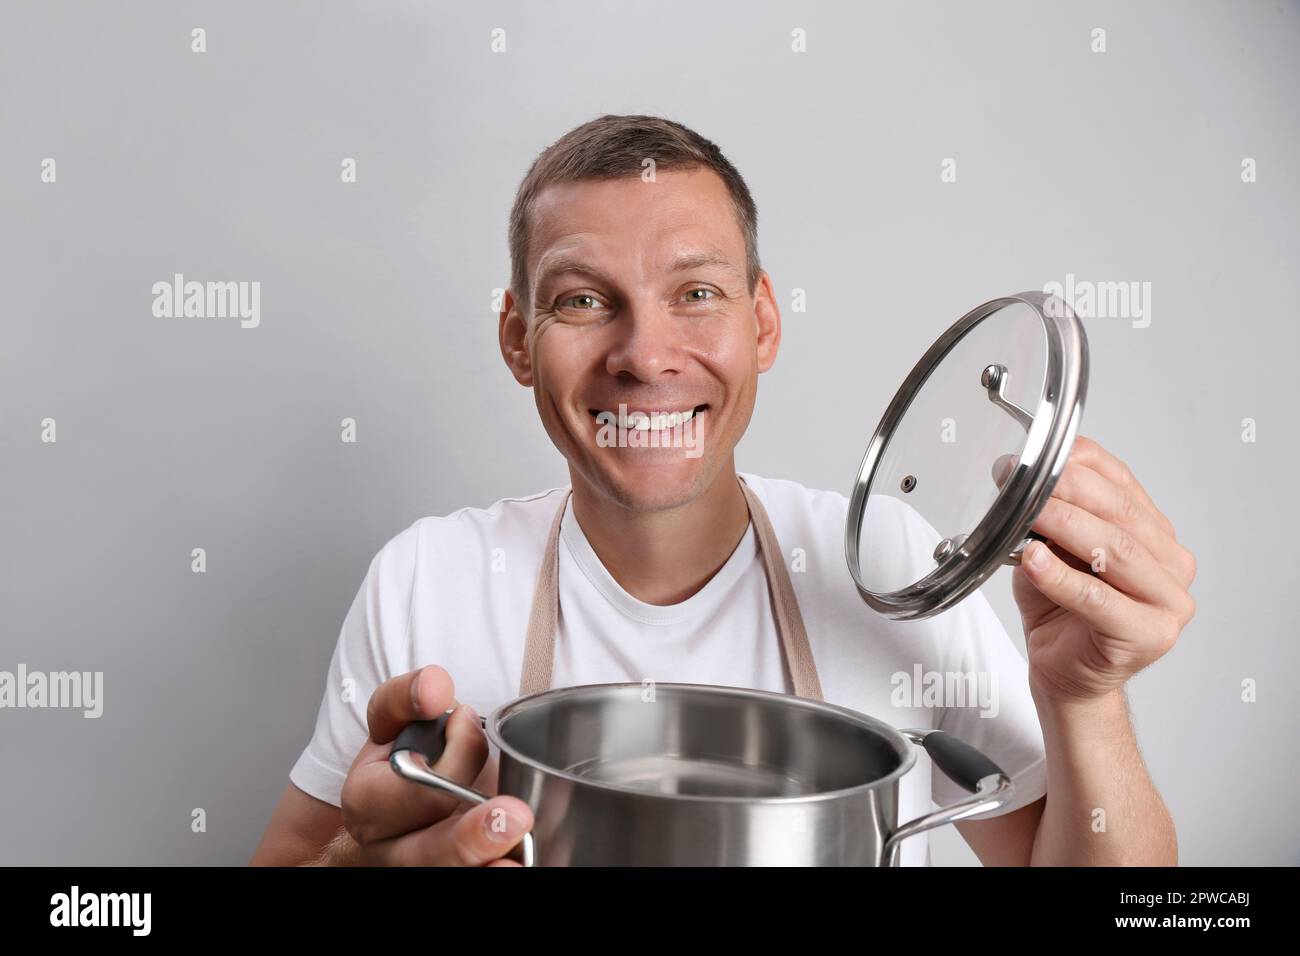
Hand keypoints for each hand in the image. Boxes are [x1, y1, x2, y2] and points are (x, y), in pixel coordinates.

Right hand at [339, 665, 533, 864]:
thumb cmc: (410, 758)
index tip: (471, 721)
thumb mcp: (397, 720)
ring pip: (444, 873)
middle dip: (467, 839)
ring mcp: (419, 867)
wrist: (408, 801)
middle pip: (424, 853)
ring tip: (516, 861)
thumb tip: (434, 687)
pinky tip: (518, 865)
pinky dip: (495, 870)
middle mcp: (389, 847)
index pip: (412, 786)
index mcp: (368, 802)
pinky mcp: (446, 872)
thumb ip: (410, 695)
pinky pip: (470, 876)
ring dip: (482, 864)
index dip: (453, 756)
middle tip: (513, 816)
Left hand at [996, 436, 1196, 702]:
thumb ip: (1048, 518)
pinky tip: (1034, 561)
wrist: (1066, 674)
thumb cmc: (1061, 612)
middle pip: (1120, 514)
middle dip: (1067, 491)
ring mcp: (1169, 602)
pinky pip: (1099, 598)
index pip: (1122, 484)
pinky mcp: (1148, 635)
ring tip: (1029, 513)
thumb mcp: (1051, 550)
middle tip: (1022, 481)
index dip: (1078, 465)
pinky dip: (1062, 577)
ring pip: (1115, 551)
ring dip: (1066, 526)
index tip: (1035, 457)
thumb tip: (1017, 478)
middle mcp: (1173, 564)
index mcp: (1157, 534)